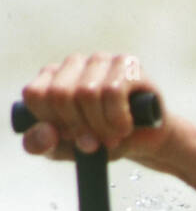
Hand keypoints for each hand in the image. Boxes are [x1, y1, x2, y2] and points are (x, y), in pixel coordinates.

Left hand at [19, 52, 167, 161]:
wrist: (146, 143)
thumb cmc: (103, 142)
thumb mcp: (66, 150)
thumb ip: (42, 144)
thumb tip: (47, 132)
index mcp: (52, 78)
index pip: (35, 94)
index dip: (53, 123)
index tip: (70, 136)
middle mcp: (74, 63)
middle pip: (60, 94)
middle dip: (79, 127)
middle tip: (95, 140)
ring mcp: (101, 60)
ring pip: (87, 93)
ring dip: (102, 127)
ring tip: (112, 136)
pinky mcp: (128, 65)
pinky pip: (113, 92)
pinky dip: (117, 120)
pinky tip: (125, 127)